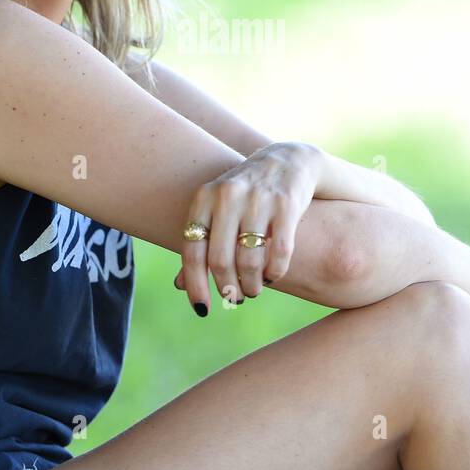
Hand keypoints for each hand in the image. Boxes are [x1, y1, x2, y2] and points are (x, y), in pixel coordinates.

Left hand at [174, 141, 321, 309]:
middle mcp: (228, 195)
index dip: (195, 285)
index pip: (192, 251)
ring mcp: (258, 198)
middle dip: (227, 288)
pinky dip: (275, 272)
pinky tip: (273, 275)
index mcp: (204, 197)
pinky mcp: (287, 203)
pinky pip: (279, 252)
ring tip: (254, 290)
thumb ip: (200, 243)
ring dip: (252, 285)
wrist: (288, 159)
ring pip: (249, 260)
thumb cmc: (246, 193)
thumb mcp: (217, 209)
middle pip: (219, 260)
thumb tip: (180, 285)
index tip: (203, 309)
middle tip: (234, 298)